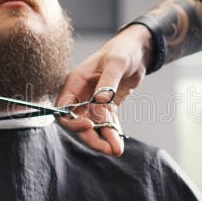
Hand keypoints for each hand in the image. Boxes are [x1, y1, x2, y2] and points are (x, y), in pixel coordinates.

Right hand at [56, 24, 152, 155]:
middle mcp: (80, 94)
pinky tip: (119, 143)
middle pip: (78, 122)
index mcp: (75, 82)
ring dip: (104, 139)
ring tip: (117, 150)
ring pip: (93, 126)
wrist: (138, 50)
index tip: (89, 127)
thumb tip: (99, 103)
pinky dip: (112, 133)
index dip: (72, 121)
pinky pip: (106, 124)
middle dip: (91, 137)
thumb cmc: (123, 50)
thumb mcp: (116, 63)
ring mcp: (93, 101)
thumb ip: (106, 84)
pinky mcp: (106, 107)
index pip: (63, 108)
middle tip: (107, 148)